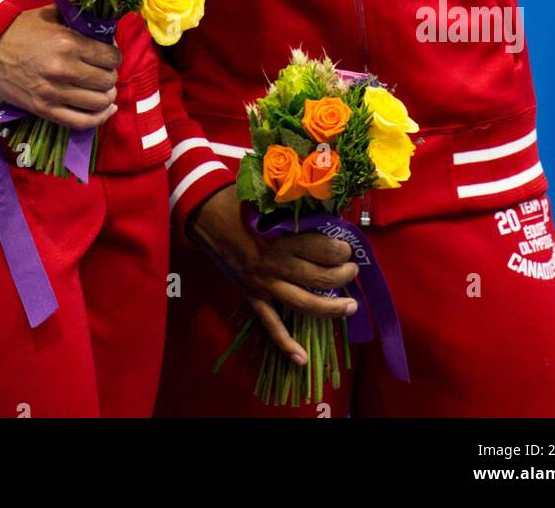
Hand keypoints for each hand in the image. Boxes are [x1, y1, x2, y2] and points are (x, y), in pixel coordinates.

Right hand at [0, 5, 120, 128]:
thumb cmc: (20, 28)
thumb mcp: (51, 15)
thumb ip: (78, 21)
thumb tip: (103, 30)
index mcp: (69, 43)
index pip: (110, 57)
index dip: (114, 57)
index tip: (109, 56)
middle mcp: (65, 69)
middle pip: (107, 81)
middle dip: (110, 76)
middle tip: (103, 72)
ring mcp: (54, 93)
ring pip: (99, 103)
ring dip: (106, 97)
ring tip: (103, 90)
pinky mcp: (44, 110)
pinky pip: (81, 122)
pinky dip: (98, 118)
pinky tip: (105, 111)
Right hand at [188, 185, 359, 364]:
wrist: (202, 214)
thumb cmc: (236, 200)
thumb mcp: (266, 196)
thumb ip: (294, 207)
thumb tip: (326, 210)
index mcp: (279, 238)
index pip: (321, 249)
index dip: (340, 249)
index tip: (347, 246)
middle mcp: (274, 265)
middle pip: (319, 277)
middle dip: (342, 275)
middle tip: (352, 269)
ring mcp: (263, 285)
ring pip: (303, 304)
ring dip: (331, 308)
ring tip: (351, 307)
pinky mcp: (252, 296)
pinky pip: (270, 324)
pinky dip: (286, 344)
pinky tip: (303, 359)